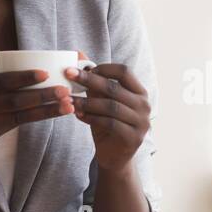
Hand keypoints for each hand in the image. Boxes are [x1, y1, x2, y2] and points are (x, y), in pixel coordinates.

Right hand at [0, 69, 73, 158]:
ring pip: (20, 116)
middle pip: (16, 100)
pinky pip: (15, 125)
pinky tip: (51, 114)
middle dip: (43, 96)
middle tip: (65, 91)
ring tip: (67, 106)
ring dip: (46, 110)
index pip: (2, 81)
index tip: (45, 73)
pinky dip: (34, 118)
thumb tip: (23, 75)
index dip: (24, 77)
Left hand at [64, 52, 149, 173]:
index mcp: (139, 92)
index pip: (124, 71)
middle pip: (114, 88)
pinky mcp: (133, 138)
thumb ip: (94, 80)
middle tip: (67, 75)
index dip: (103, 68)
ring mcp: (141, 123)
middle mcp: (144, 105)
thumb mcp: (100, 100)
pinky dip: (91, 118)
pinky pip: (109, 124)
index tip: (82, 69)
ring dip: (87, 101)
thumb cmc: (107, 124)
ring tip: (68, 99)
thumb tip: (78, 54)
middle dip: (89, 80)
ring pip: (110, 107)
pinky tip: (78, 115)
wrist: (115, 156)